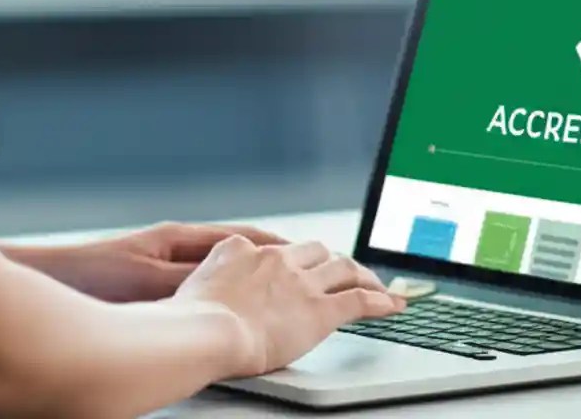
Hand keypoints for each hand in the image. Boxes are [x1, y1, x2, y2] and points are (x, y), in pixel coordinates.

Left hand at [4, 222, 286, 302]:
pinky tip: (225, 314)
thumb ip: (191, 282)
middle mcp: (174, 248)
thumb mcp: (149, 280)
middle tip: (304, 273)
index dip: (278, 247)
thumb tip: (228, 282)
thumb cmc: (90, 276)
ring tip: (277, 293)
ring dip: (248, 281)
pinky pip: (199, 289)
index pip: (244, 237)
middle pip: (237, 251)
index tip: (305, 256)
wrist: (46, 281)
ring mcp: (162, 266)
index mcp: (180, 238)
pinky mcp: (149, 287)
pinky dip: (221, 296)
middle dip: (270, 262)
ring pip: (220, 272)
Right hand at [172, 236, 404, 377]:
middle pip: (315, 251)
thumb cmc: (188, 322)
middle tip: (342, 272)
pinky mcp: (320, 309)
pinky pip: (359, 299)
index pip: (275, 250)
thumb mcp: (190, 289)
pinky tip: (392, 305)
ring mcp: (300, 282)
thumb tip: (199, 300)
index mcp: (242, 249)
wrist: (205, 332)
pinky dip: (380, 301)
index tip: (297, 268)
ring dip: (363, 276)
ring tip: (376, 286)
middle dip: (331, 261)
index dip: (292, 261)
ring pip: (343, 268)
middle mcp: (276, 259)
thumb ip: (206, 286)